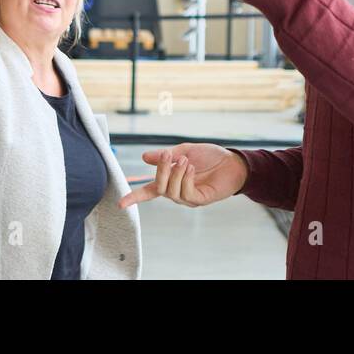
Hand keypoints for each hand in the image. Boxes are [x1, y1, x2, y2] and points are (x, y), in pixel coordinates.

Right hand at [118, 143, 247, 208]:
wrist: (233, 162)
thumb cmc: (210, 156)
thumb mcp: (185, 150)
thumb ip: (165, 156)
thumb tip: (144, 157)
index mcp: (171, 180)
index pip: (150, 191)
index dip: (135, 196)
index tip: (120, 203)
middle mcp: (177, 192)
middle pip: (159, 188)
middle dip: (160, 171)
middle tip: (168, 155)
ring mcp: (188, 198)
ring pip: (171, 192)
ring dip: (176, 173)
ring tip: (185, 160)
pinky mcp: (200, 200)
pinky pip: (186, 194)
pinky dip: (186, 179)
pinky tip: (192, 168)